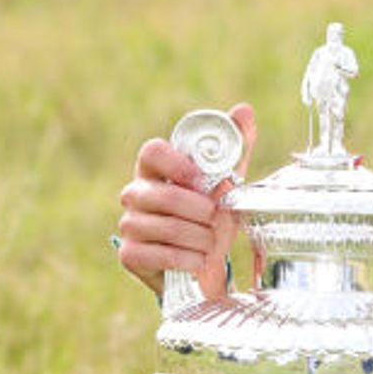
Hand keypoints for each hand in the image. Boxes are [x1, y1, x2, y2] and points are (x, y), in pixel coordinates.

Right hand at [116, 103, 256, 298]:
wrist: (208, 263)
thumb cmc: (213, 216)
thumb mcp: (230, 181)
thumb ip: (236, 146)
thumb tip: (243, 110)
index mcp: (156, 170)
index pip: (152, 151)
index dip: (178, 164)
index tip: (204, 179)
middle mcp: (136, 193)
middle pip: (163, 195)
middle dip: (200, 210)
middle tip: (218, 217)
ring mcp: (130, 224)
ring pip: (165, 227)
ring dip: (200, 237)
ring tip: (210, 241)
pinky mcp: (129, 254)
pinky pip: (158, 254)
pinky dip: (187, 259)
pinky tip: (198, 260)